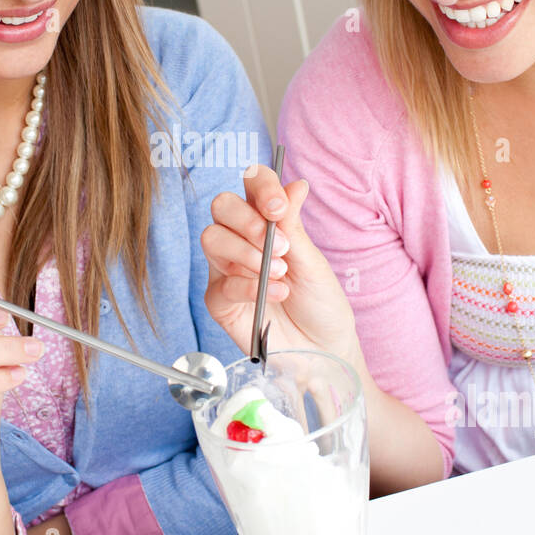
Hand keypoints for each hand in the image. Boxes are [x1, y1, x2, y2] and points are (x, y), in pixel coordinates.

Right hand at [202, 164, 362, 369]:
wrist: (323, 349)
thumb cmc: (320, 303)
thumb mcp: (313, 262)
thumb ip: (295, 226)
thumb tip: (297, 185)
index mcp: (266, 222)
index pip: (252, 185)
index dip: (261, 187)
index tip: (279, 207)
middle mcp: (242, 240)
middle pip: (222, 206)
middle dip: (247, 220)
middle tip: (278, 245)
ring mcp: (227, 270)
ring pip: (212, 238)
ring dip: (247, 253)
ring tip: (279, 273)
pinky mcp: (220, 302)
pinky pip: (221, 284)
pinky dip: (248, 286)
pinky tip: (276, 293)